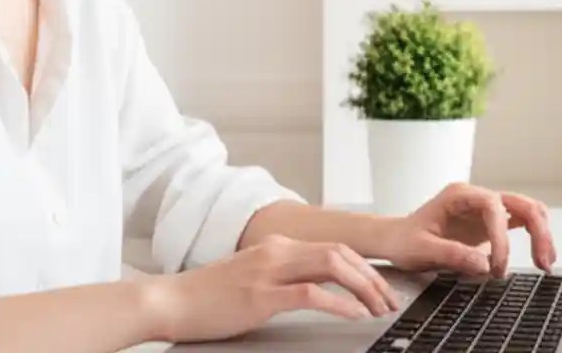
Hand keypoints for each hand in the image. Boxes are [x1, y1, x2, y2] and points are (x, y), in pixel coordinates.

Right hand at [145, 235, 401, 342]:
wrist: (171, 301)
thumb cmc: (209, 297)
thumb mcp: (253, 277)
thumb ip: (282, 276)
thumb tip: (316, 288)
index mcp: (278, 246)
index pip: (334, 248)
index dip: (365, 267)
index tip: (381, 289)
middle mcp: (277, 251)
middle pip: (341, 253)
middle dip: (372, 277)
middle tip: (390, 300)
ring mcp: (269, 271)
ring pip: (332, 266)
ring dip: (363, 287)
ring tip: (378, 308)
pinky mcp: (261, 295)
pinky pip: (311, 293)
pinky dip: (339, 303)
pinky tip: (354, 315)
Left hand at [374, 183, 556, 279]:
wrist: (396, 239)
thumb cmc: (404, 240)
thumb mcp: (421, 250)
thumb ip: (451, 255)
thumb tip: (484, 265)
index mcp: (458, 195)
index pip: (493, 206)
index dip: (501, 237)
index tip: (497, 267)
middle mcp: (476, 198)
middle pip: (521, 203)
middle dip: (537, 232)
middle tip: (542, 263)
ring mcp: (486, 209)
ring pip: (528, 211)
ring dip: (542, 235)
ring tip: (544, 264)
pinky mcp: (490, 224)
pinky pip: (522, 223)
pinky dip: (535, 238)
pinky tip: (538, 258)